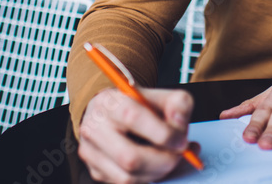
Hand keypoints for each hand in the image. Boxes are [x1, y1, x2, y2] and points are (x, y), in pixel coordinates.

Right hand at [78, 87, 198, 183]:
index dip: (162, 134)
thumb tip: (180, 124)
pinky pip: (124, 183)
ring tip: (169, 159)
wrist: (111, 113)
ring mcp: (90, 151)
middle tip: (179, 155)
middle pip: (129, 157)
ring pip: (127, 176)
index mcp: (109, 101)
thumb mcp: (159, 96)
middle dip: (162, 161)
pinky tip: (156, 165)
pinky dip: (147, 178)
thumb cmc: (137, 106)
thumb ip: (177, 104)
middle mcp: (94, 126)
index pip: (133, 117)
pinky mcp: (95, 170)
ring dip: (156, 172)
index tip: (181, 141)